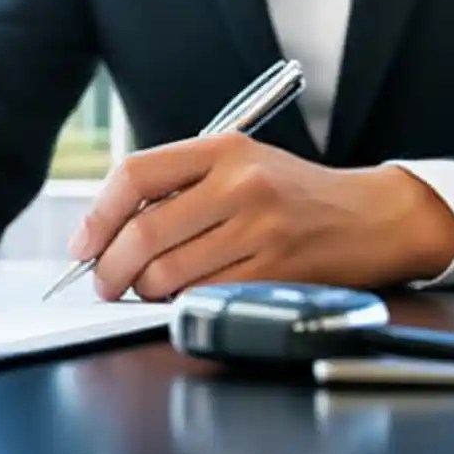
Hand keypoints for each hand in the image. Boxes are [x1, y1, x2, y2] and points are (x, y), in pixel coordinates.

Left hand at [69, 133, 453, 300]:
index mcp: (223, 150)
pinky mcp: (274, 273)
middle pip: (144, 233)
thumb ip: (177, 185)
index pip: (135, 175)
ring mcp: (260, 231)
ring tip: (147, 287)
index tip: (82, 244)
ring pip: (167, 274)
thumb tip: (105, 229)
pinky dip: (179, 303)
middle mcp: (241, 185)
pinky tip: (183, 295)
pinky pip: (201, 297)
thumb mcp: (238, 163)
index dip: (97, 215)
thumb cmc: (292, 192)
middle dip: (109, 268)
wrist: (371, 216)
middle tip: (104, 282)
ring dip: (143, 290)